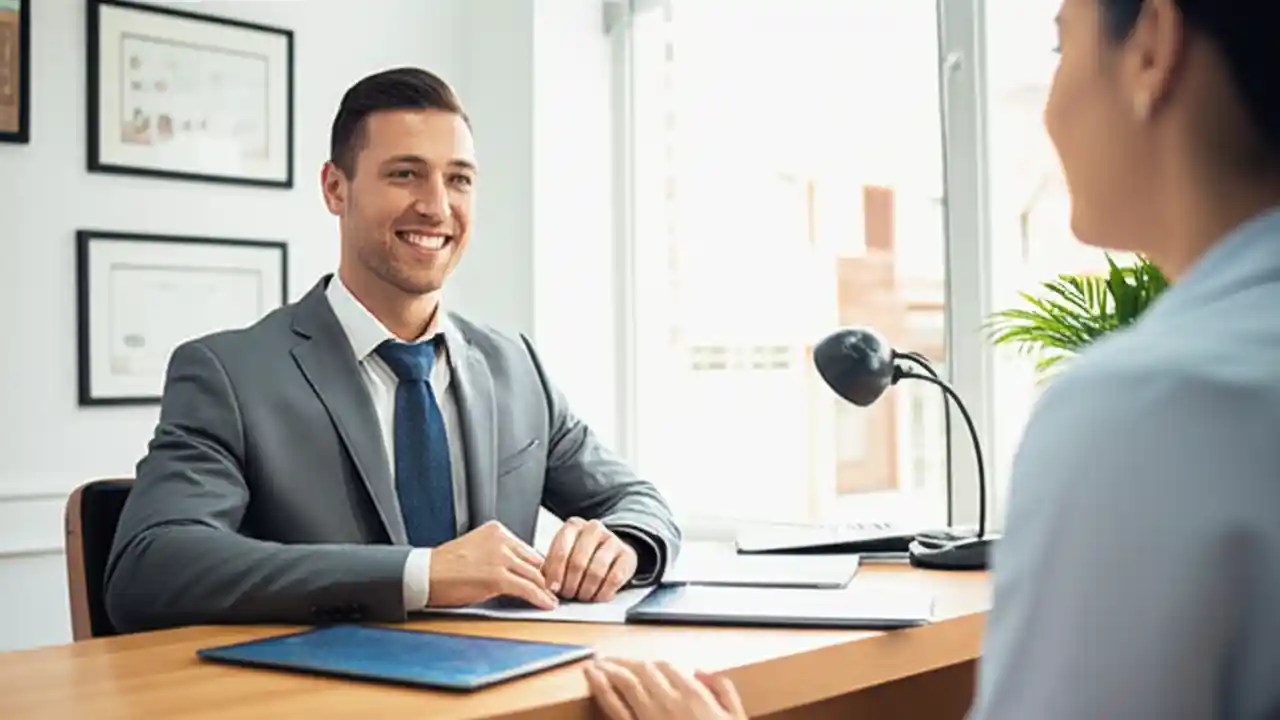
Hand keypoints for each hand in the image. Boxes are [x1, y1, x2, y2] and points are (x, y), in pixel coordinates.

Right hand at [427, 520, 557, 608]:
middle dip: (545, 578)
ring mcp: (500, 557)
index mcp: (496, 530)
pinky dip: (540, 598)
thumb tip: (521, 571)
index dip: (538, 568)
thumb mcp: (477, 549)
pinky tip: (546, 604)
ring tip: (553, 600)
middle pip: (535, 561)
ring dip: (546, 590)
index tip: (545, 579)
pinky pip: (528, 588)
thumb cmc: (446, 567)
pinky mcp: (497, 577)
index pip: (527, 549)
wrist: (424, 575)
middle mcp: (501, 540)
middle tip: (553, 591)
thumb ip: (500, 555)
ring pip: (535, 575)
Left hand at [542, 518, 636, 601]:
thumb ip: (551, 566)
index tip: (553, 589)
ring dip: (586, 590)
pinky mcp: (627, 555)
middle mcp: (593, 528)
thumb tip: (545, 587)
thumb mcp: (563, 555)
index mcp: (573, 526)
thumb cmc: (580, 555)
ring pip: (596, 572)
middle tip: (568, 595)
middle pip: (578, 562)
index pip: (561, 551)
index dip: (555, 573)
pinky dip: (603, 592)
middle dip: (570, 585)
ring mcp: (612, 540)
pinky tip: (598, 596)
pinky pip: (614, 578)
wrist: (610, 550)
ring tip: (582, 597)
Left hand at [585, 658, 746, 719]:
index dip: (653, 663)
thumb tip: (701, 671)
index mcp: (694, 695)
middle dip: (626, 662)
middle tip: (613, 660)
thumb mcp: (736, 717)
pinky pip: (614, 706)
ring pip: (625, 682)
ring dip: (610, 668)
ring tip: (595, 662)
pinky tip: (592, 677)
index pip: (667, 667)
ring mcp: (649, 716)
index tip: (644, 665)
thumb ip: (722, 689)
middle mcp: (668, 701)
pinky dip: (601, 688)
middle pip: (643, 670)